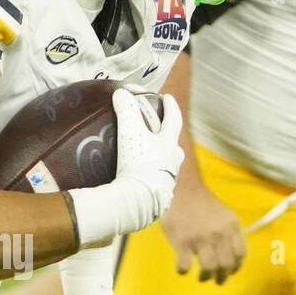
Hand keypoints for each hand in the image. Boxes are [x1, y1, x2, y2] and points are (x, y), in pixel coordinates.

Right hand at [68, 90, 184, 246]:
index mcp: (169, 145)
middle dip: (167, 138)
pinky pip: (156, 185)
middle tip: (157, 132)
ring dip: (159, 160)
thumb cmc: (136, 164)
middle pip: (174, 147)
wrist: (137, 201)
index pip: (174, 120)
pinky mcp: (159, 200)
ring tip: (146, 159)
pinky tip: (140, 182)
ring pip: (167, 167)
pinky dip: (149, 179)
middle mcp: (172, 164)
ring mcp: (167, 183)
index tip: (168, 97)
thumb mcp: (129, 132)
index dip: (171, 107)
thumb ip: (125, 110)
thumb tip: (121, 93)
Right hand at [162, 182, 245, 283]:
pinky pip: (185, 266)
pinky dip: (183, 270)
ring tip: (202, 277)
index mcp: (232, 227)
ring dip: (205, 277)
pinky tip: (182, 267)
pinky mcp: (182, 242)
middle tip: (216, 279)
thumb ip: (230, 232)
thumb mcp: (225, 214)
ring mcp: (200, 239)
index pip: (240, 254)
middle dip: (222, 276)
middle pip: (226, 265)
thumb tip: (232, 253)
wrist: (183, 188)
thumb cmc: (203, 202)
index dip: (236, 267)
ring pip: (208, 269)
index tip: (230, 271)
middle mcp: (219, 234)